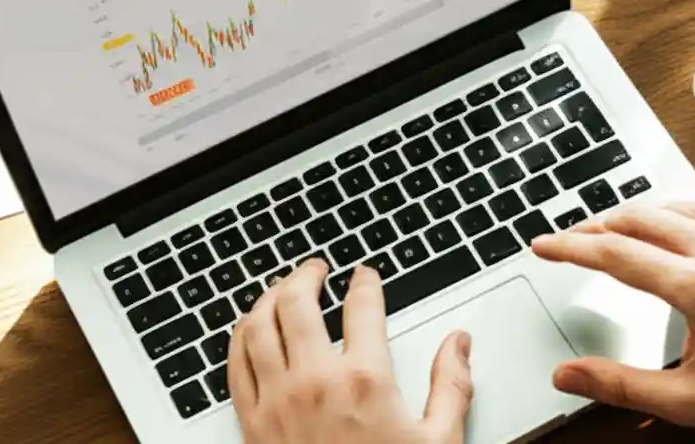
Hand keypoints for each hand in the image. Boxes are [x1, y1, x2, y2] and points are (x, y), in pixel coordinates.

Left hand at [228, 259, 472, 443]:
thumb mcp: (439, 442)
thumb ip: (452, 386)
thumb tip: (459, 344)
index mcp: (364, 381)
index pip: (361, 306)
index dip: (365, 282)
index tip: (365, 275)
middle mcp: (314, 382)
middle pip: (297, 301)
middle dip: (307, 275)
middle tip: (316, 268)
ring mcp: (276, 400)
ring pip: (258, 324)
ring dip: (269, 297)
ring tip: (282, 288)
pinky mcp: (251, 422)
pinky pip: (235, 363)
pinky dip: (241, 336)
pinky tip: (251, 330)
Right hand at [533, 199, 694, 441]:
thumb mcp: (689, 402)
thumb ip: (619, 385)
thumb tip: (565, 375)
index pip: (616, 254)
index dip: (570, 247)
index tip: (541, 246)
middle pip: (638, 219)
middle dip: (592, 226)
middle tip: (563, 242)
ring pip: (669, 208)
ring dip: (628, 214)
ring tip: (600, 230)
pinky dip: (667, 211)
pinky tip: (658, 223)